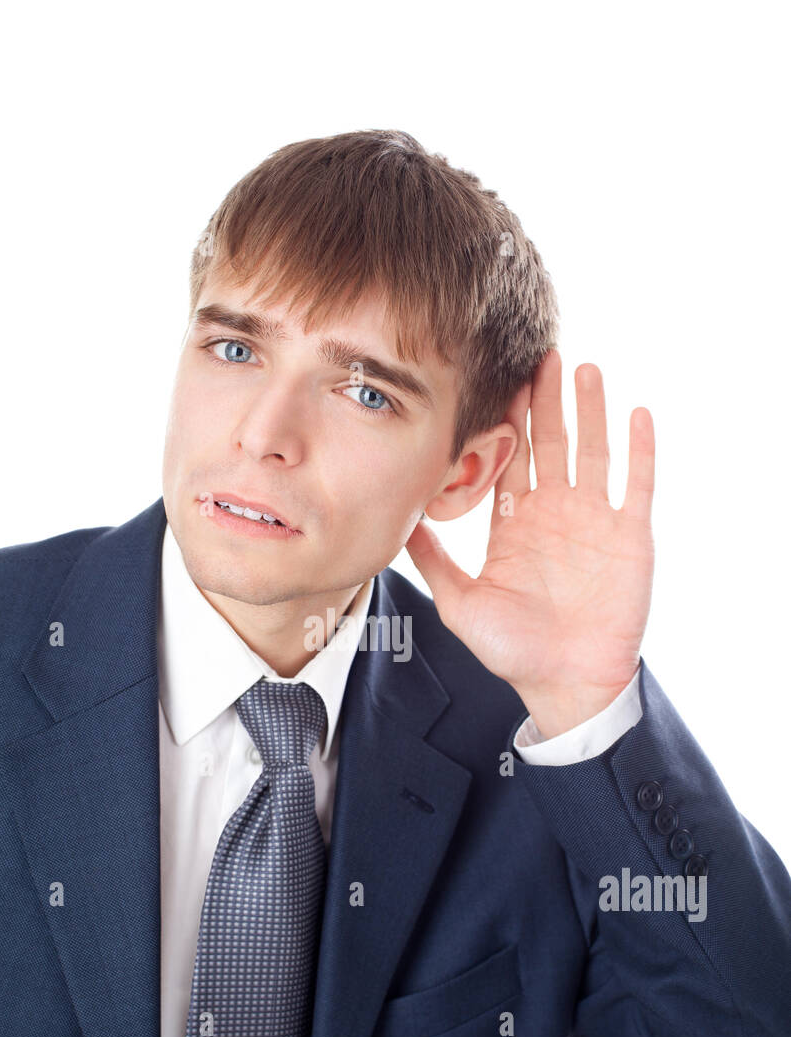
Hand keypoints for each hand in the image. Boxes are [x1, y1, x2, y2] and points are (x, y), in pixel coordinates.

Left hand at [405, 350, 654, 738]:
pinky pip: (638, 483)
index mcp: (517, 523)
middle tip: (541, 353)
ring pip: (594, 451)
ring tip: (583, 368)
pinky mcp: (630, 535)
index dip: (506, 421)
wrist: (566, 683)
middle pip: (552, 442)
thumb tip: (396, 518)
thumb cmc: (514, 650)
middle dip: (546, 399)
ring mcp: (595, 520)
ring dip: (590, 411)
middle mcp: (556, 513)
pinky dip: (640, 448)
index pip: (511, 459)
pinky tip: (636, 412)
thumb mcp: (460, 602)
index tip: (496, 380)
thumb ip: (432, 558)